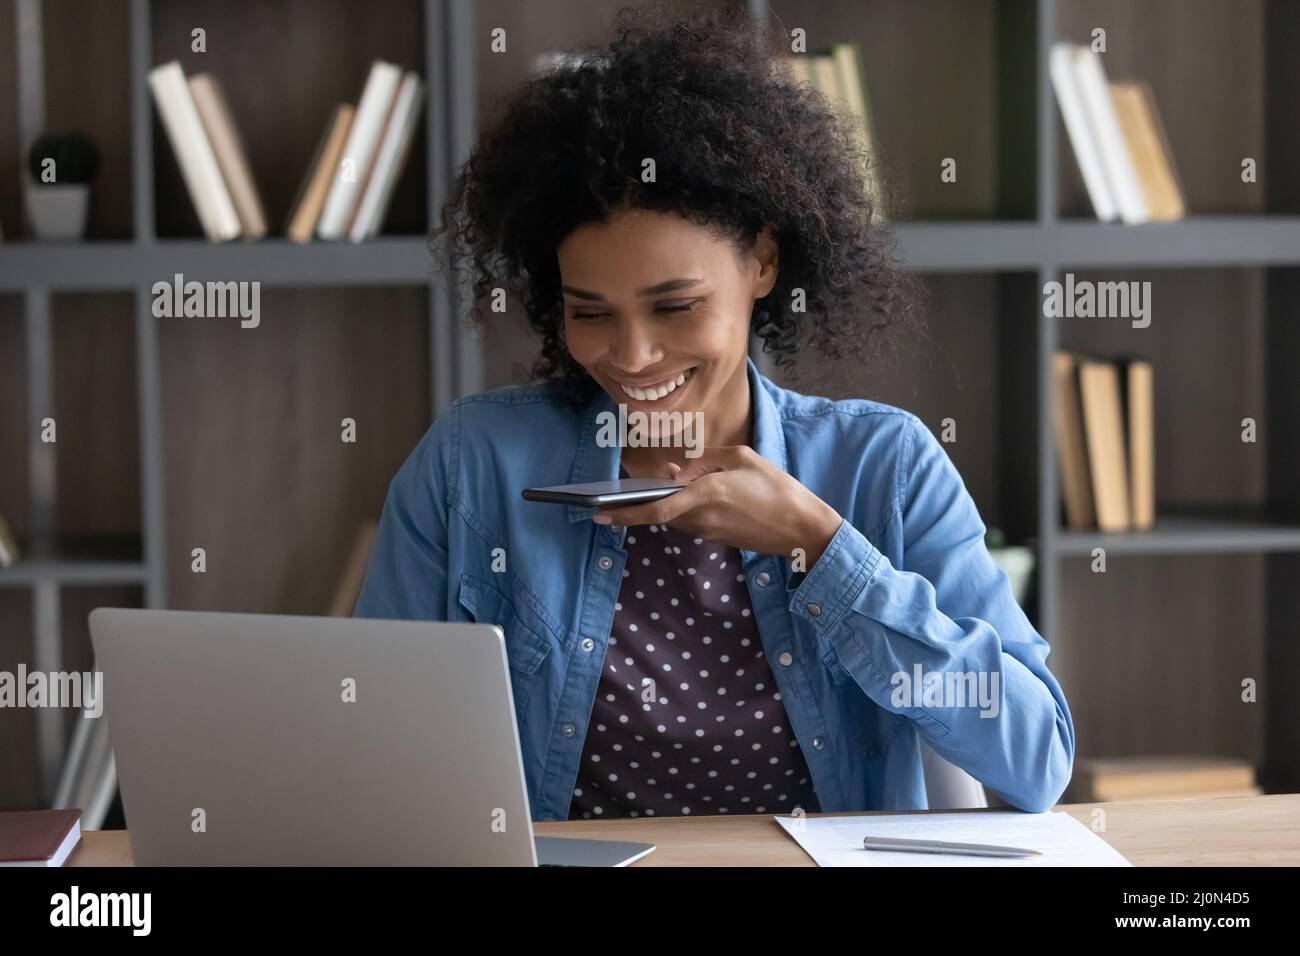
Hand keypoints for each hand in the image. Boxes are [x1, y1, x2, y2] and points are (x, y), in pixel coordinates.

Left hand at [592, 446, 843, 566]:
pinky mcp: (716, 537)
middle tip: (615, 495)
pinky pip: (690, 520)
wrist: (801, 527)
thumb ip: (703, 462)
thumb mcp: (741, 458)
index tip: (599, 516)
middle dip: (639, 503)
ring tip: (659, 484)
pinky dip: (684, 507)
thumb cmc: (775, 487)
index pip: (656, 507)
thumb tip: (675, 473)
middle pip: (660, 512)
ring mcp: (708, 531)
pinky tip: (690, 493)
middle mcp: (701, 517)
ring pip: (675, 516)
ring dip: (666, 502)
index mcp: (705, 494)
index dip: (624, 513)